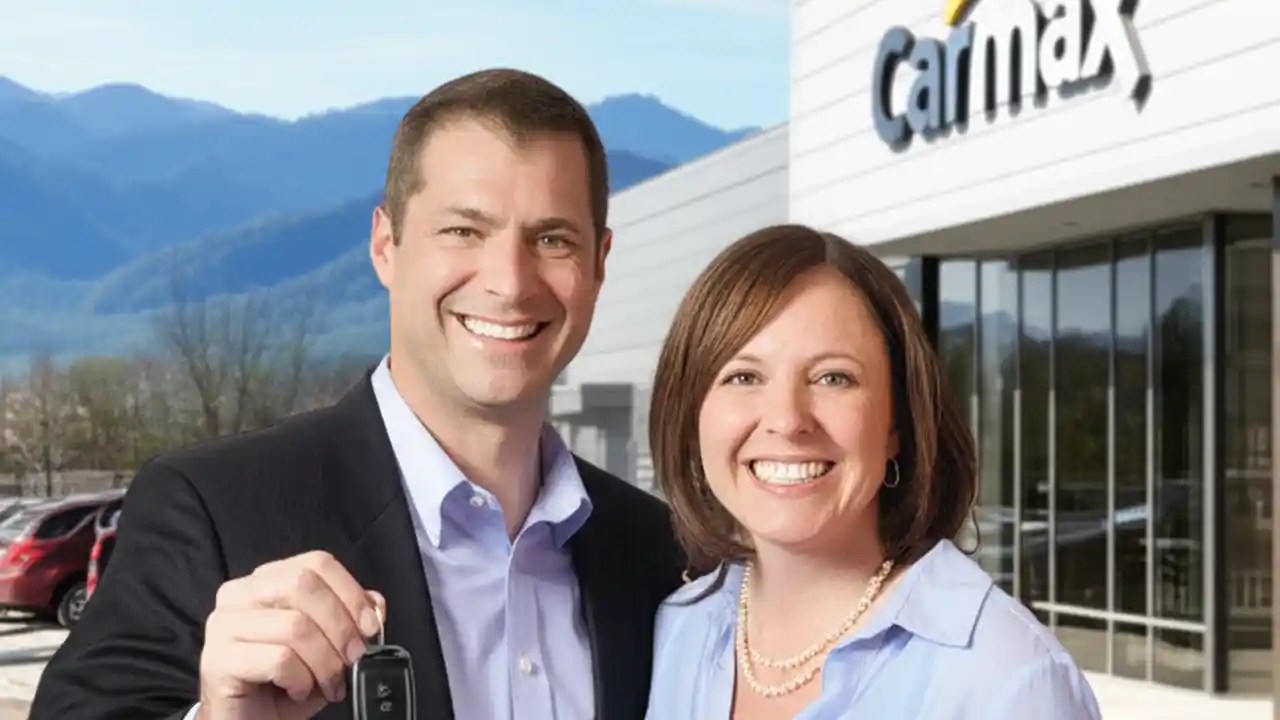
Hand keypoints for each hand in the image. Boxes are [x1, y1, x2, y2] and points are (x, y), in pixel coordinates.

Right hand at [196, 551, 384, 719]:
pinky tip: (298, 691)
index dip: (351, 592)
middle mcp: (238, 593)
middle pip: (304, 585)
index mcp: (266, 580)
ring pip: (295, 626)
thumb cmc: (284, 682)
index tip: (371, 627)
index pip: (316, 563)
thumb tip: (375, 604)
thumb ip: (349, 617)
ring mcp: (223, 624)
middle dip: (340, 625)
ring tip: (328, 684)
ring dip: (324, 661)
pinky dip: (301, 680)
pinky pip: (279, 660)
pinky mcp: (217, 659)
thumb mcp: (327, 646)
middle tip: (353, 658)